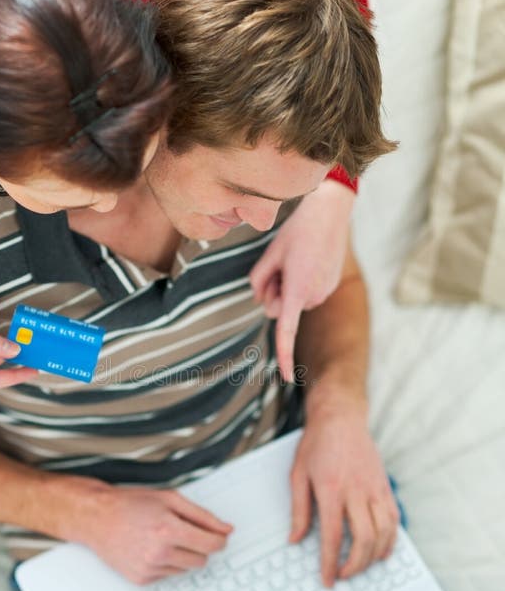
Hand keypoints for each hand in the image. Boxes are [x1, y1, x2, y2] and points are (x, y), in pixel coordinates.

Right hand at [63, 478, 233, 583]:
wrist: (97, 518)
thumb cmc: (131, 504)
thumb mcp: (170, 499)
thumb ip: (203, 515)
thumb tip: (226, 529)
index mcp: (169, 529)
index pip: (212, 545)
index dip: (219, 539)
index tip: (218, 536)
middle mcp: (159, 553)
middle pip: (201, 560)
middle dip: (199, 546)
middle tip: (183, 531)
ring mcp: (149, 568)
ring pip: (186, 569)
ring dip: (182, 555)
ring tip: (162, 537)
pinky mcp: (141, 579)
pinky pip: (168, 575)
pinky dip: (165, 563)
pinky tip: (150, 548)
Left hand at [250, 181, 353, 381]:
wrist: (330, 212)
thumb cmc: (296, 231)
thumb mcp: (270, 254)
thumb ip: (258, 282)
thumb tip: (262, 301)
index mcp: (297, 290)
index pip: (287, 330)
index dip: (284, 356)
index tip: (286, 378)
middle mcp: (314, 296)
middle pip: (279, 311)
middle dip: (274, 295)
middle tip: (279, 267)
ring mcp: (325, 292)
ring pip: (293, 302)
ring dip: (288, 286)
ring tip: (296, 260)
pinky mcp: (331, 286)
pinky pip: (306, 293)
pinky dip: (301, 281)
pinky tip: (308, 259)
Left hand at [289, 393, 398, 586]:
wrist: (340, 417)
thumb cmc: (317, 444)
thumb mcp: (298, 475)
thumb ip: (299, 511)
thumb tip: (295, 539)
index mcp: (331, 490)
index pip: (334, 536)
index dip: (331, 563)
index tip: (328, 579)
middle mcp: (357, 491)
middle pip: (364, 539)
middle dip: (355, 566)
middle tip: (344, 575)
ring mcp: (374, 489)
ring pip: (384, 533)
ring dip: (374, 557)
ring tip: (361, 567)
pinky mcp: (384, 486)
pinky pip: (393, 519)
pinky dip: (390, 540)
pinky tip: (381, 551)